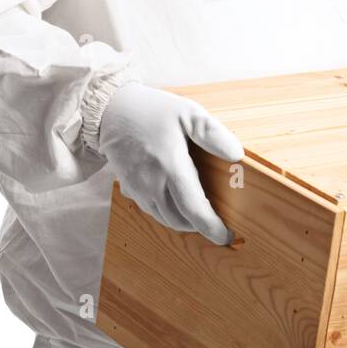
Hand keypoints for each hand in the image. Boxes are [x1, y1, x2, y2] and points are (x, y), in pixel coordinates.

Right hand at [96, 82, 243, 244]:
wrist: (111, 111)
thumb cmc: (152, 110)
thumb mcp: (187, 113)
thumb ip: (212, 134)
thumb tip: (236, 154)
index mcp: (169, 165)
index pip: (193, 208)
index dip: (211, 227)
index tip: (226, 237)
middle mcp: (151, 183)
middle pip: (180, 220)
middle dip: (199, 225)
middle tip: (216, 220)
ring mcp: (138, 189)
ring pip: (164, 219)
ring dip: (183, 221)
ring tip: (198, 211)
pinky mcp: (129, 189)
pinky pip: (151, 210)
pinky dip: (167, 212)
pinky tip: (176, 199)